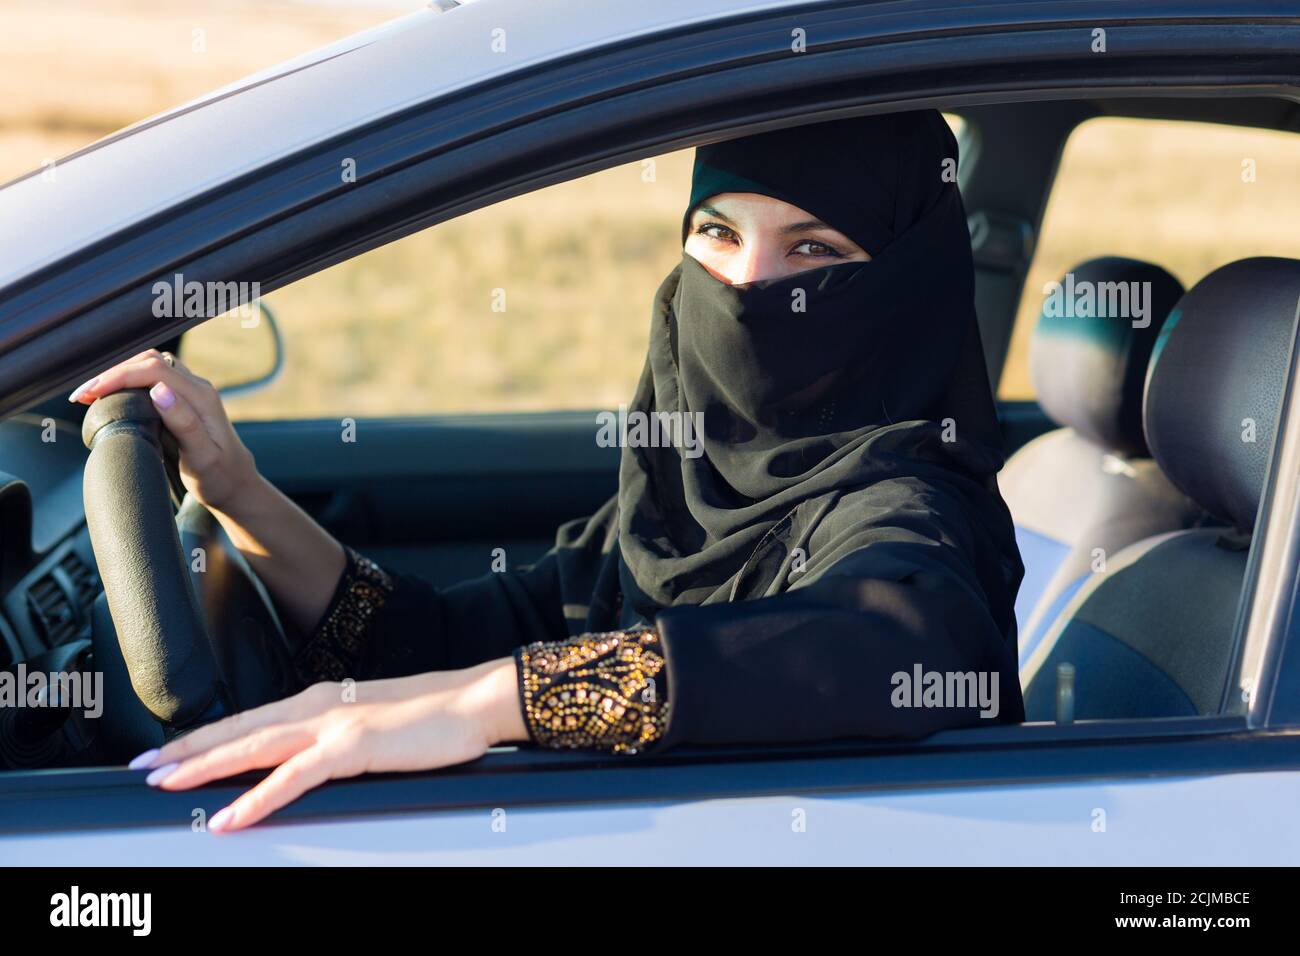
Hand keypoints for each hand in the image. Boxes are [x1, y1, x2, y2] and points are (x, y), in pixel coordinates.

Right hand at [69, 349, 257, 513]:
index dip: (118, 377)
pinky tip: (110, 395)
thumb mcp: (203, 458)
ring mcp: (192, 391)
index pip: (154, 371)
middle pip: (149, 361)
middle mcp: (199, 388)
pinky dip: (128, 381)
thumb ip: (184, 424)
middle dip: (112, 373)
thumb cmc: (220, 477)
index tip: (90, 394)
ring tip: (90, 393)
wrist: (237, 485)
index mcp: (202, 398)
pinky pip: (153, 377)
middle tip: (81, 395)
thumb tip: (160, 390)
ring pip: (149, 365)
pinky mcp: (185, 398)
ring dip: (118, 374)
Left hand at [129, 658, 527, 832]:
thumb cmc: (431, 717)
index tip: (169, 750)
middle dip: (188, 748)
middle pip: (239, 729)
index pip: (251, 719)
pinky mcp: (352, 746)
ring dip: (205, 766)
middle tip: (145, 766)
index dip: (206, 735)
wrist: (471, 702)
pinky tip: (231, 816)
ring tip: (168, 783)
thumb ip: (335, 738)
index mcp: (322, 699)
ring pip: (253, 747)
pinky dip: (256, 798)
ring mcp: (333, 723)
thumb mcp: (372, 726)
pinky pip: (293, 778)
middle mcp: (319, 704)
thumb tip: (306, 760)